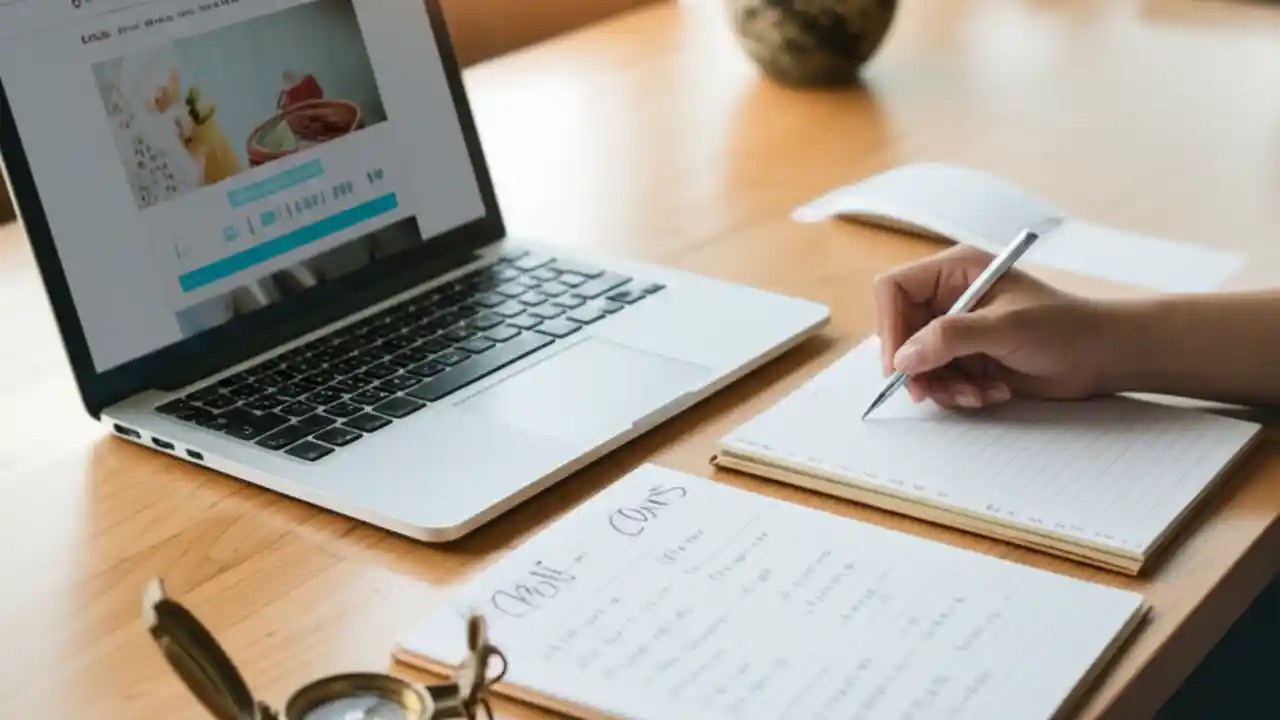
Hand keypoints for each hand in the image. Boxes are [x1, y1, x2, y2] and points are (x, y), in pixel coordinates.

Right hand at [873, 246, 1111, 407]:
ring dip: (942, 385)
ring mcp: (957, 331)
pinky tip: (992, 393)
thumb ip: (950, 338)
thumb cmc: (1064, 328)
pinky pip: (939, 380)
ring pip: (918, 363)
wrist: (1102, 357)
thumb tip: (901, 359)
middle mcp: (950, 298)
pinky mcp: (967, 359)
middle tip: (929, 391)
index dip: (889, 325)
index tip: (898, 363)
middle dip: (917, 366)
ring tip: (977, 394)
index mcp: (955, 272)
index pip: (895, 289)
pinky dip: (959, 393)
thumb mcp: (1005, 327)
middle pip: (901, 332)